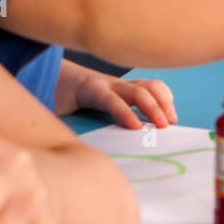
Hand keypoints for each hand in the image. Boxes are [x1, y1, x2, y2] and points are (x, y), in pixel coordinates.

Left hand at [55, 65, 176, 127]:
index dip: (124, 112)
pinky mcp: (128, 86)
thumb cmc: (57, 96)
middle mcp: (109, 83)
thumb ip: (60, 126)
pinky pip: (151, 86)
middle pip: (136, 90)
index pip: (110, 99)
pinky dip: (163, 98)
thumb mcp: (52, 110)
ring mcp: (121, 83)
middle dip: (152, 107)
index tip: (137, 128)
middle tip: (164, 128)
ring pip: (148, 85)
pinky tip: (168, 112)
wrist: (57, 75)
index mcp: (89, 89)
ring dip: (163, 102)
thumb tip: (65, 148)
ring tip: (171, 121)